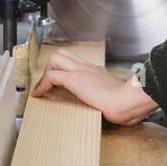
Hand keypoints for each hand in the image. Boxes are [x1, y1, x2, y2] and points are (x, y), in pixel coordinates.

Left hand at [32, 50, 158, 125]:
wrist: (127, 102)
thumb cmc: (126, 104)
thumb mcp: (116, 98)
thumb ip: (111, 99)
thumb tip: (113, 110)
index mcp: (97, 72)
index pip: (75, 62)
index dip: (64, 69)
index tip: (59, 83)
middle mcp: (88, 67)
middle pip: (63, 54)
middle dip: (51, 67)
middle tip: (47, 83)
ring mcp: (80, 71)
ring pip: (55, 59)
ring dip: (46, 73)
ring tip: (42, 88)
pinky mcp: (74, 79)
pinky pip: (51, 76)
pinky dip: (42, 84)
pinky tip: (39, 95)